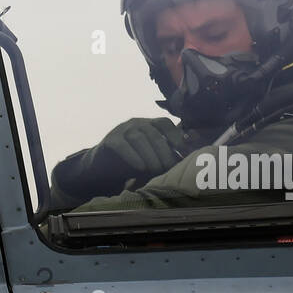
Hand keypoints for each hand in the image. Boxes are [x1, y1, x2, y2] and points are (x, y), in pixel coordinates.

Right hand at [50, 118, 186, 203]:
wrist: (103, 167)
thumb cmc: (132, 162)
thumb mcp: (152, 156)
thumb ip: (166, 153)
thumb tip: (188, 155)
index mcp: (148, 124)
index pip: (164, 123)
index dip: (175, 136)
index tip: (182, 151)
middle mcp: (136, 123)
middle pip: (154, 133)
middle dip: (164, 152)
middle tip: (169, 168)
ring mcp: (121, 130)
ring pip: (139, 138)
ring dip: (150, 156)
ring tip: (156, 170)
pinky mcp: (109, 140)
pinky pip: (122, 145)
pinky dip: (133, 156)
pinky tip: (140, 167)